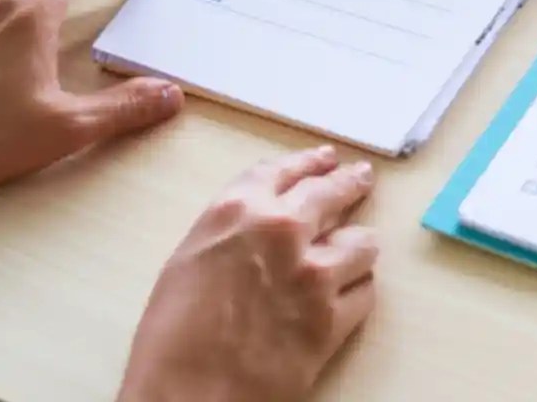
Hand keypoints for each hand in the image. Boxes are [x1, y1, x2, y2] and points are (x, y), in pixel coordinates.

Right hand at [117, 147, 377, 401]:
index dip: (311, 162)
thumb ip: (233, 230)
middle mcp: (282, 230)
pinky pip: (365, 290)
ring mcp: (315, 273)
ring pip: (362, 242)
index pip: (286, 170)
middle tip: (361, 178)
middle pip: (333, 192)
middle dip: (350, 183)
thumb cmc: (171, 338)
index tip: (326, 159)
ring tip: (354, 250)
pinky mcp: (334, 315)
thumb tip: (262, 222)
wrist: (189, 398)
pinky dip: (357, 290)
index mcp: (237, 210)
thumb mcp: (189, 261)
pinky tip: (347, 293)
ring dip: (357, 247)